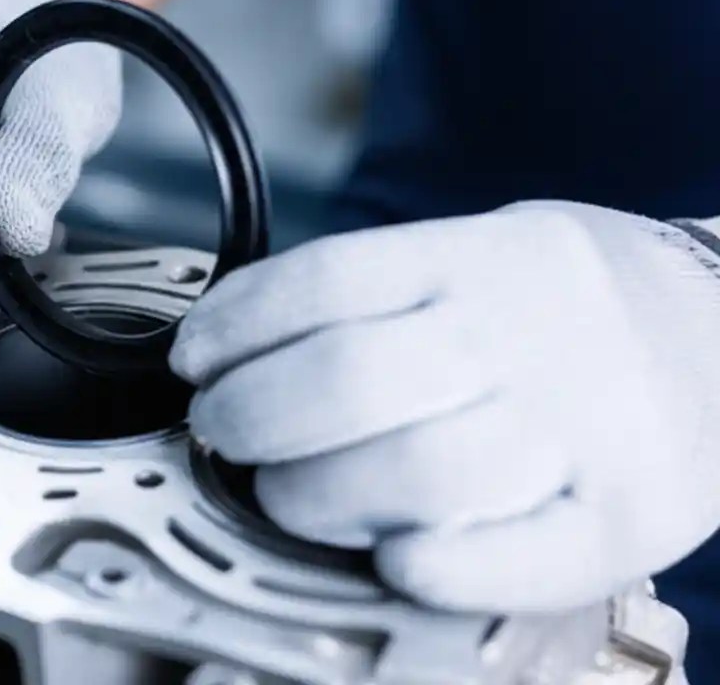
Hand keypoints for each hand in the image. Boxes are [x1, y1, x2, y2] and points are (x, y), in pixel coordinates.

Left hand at [171, 200, 719, 611]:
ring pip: (409, 472)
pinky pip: (510, 557)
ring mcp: (578, 427)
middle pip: (346, 381)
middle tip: (222, 433)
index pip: (325, 282)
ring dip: (312, 496)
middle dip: (249, 417)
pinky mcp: (620, 517)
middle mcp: (527, 336)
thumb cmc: (583, 306)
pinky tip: (392, 557)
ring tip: (283, 494)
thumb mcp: (495, 249)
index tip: (195, 359)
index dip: (236, 327)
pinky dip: (431, 566)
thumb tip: (250, 337)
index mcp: (486, 261)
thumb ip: (390, 290)